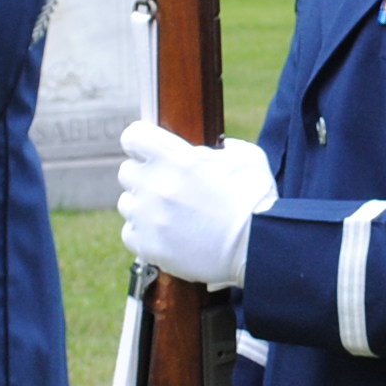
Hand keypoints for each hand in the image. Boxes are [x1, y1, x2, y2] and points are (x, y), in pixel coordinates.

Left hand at [117, 121, 276, 289]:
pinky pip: (130, 233)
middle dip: (144, 175)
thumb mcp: (247, 157)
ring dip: (143, 206)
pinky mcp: (148, 246)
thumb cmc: (256, 201)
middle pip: (127, 171)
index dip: (141, 142)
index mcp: (175, 157)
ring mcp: (148, 217)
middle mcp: (154, 185)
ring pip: (127, 204)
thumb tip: (211, 151)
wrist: (258, 248)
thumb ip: (223, 147)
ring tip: (170, 215)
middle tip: (166, 186)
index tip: (148, 150)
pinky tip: (166, 235)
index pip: (133, 137)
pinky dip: (145, 234)